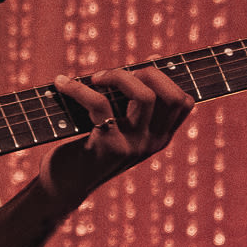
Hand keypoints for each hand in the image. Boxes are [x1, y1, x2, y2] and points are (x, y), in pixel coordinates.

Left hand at [41, 64, 194, 210]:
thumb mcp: (119, 127)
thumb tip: (150, 58)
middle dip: (146, 72)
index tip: (142, 67)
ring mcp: (134, 146)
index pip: (185, 102)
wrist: (63, 188)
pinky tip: (62, 84)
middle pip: (170, 95)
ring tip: (95, 77)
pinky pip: (101, 104)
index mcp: (159, 138)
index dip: (166, 77)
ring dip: (118, 76)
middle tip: (116, 74)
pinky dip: (79, 89)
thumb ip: (133, 102)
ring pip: (144, 96)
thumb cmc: (88, 149)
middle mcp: (152, 143)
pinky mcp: (109, 146)